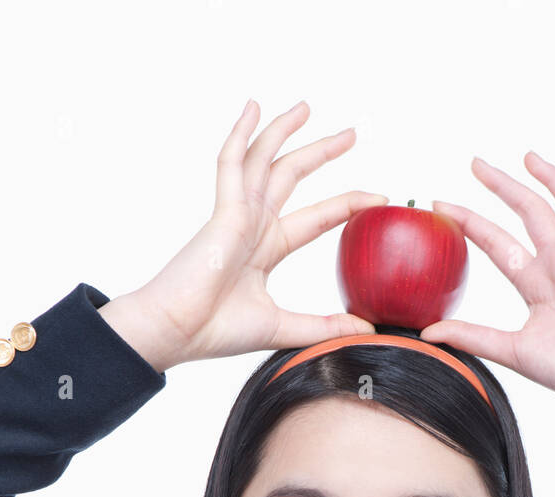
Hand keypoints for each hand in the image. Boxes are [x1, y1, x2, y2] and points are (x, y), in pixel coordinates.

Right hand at [119, 98, 388, 366]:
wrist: (177, 332)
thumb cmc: (214, 331)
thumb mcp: (283, 328)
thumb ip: (324, 326)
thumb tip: (365, 328)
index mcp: (266, 249)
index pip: (316, 218)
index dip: (346, 204)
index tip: (377, 198)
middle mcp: (252, 226)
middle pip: (291, 176)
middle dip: (321, 153)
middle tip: (351, 134)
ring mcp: (236, 215)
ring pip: (262, 159)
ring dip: (282, 130)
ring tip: (306, 107)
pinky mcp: (223, 213)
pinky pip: (231, 163)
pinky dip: (241, 134)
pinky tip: (253, 108)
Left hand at [419, 152, 554, 415]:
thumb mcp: (510, 350)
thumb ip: (471, 336)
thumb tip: (427, 333)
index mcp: (536, 283)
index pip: (498, 242)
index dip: (471, 222)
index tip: (442, 205)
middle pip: (528, 212)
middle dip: (502, 186)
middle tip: (475, 164)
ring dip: (550, 177)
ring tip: (527, 156)